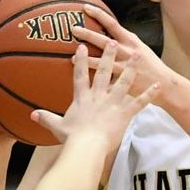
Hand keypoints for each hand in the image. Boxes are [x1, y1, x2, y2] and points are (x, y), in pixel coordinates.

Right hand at [31, 39, 158, 144]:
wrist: (86, 147)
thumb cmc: (72, 138)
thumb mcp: (57, 127)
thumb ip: (46, 118)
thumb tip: (32, 115)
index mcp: (82, 98)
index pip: (80, 76)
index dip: (80, 61)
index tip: (81, 47)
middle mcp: (98, 96)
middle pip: (103, 72)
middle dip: (107, 55)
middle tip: (111, 41)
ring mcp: (112, 103)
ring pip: (123, 82)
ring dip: (130, 68)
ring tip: (136, 54)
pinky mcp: (124, 114)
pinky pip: (139, 102)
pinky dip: (149, 94)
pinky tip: (157, 86)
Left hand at [72, 5, 178, 102]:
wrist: (165, 84)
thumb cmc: (151, 65)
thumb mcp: (140, 48)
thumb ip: (125, 41)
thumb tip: (110, 34)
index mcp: (131, 40)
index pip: (112, 23)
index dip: (98, 14)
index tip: (85, 7)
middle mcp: (127, 51)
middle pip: (103, 40)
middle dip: (87, 34)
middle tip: (73, 29)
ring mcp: (124, 67)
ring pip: (101, 62)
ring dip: (86, 59)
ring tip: (72, 57)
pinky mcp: (123, 82)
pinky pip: (106, 80)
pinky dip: (95, 80)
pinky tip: (84, 80)